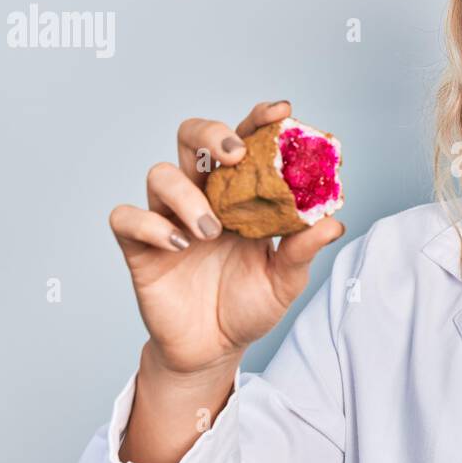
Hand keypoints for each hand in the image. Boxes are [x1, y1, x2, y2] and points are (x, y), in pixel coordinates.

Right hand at [109, 99, 344, 377]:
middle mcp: (201, 196)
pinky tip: (180, 245)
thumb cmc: (249, 306)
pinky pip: (128, 218)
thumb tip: (334, 221)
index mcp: (239, 195)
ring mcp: (167, 218)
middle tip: (234, 157)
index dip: (259, 120)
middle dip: (211, 134)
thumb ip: (303, 250)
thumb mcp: (285, 280)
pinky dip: (152, 225)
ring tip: (211, 232)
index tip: (281, 112)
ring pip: (159, 174)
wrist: (215, 350)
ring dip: (186, 195)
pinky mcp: (139, 248)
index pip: (244, 141)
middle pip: (190, 137)